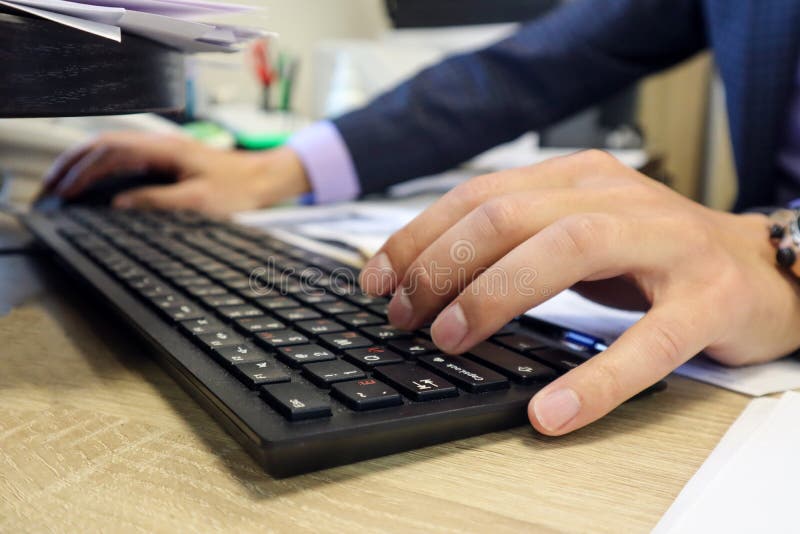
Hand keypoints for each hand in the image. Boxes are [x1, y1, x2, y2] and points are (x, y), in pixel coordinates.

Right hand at [38, 132, 309, 215]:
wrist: (264, 180)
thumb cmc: (239, 188)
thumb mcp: (199, 202)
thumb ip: (158, 202)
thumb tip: (119, 205)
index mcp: (164, 149)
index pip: (109, 150)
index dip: (82, 169)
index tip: (64, 189)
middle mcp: (160, 146)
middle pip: (104, 147)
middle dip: (74, 165)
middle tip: (51, 188)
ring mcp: (163, 153)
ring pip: (113, 154)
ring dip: (86, 168)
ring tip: (64, 188)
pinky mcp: (168, 163)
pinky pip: (127, 163)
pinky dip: (105, 173)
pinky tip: (96, 188)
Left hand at [359, 150, 799, 435]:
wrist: (758, 267)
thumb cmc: (652, 254)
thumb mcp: (574, 231)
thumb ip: (513, 241)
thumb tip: (426, 274)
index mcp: (575, 179)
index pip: (479, 195)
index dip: (419, 236)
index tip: (377, 279)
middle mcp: (615, 196)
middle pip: (507, 216)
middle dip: (441, 267)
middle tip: (406, 317)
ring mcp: (666, 242)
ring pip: (565, 250)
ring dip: (493, 297)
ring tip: (450, 339)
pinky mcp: (708, 298)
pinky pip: (648, 341)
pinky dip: (595, 379)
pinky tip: (552, 413)